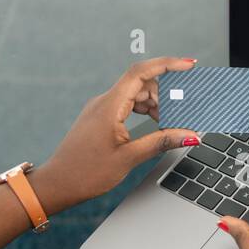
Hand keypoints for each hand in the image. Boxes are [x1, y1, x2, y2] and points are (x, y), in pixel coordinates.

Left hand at [34, 57, 199, 212]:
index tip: (188, 65)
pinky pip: (127, 104)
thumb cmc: (86, 172)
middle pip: (141, 83)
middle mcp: (104, 102)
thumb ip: (161, 142)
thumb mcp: (129, 158)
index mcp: (110, 106)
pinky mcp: (101, 118)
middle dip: (166, 93)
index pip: (140, 73)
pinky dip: (145, 111)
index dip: (166, 65)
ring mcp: (101, 108)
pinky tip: (155, 125)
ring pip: (135, 94)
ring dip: (156, 104)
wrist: (58, 184)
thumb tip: (189, 135)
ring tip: (172, 121)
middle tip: (185, 108)